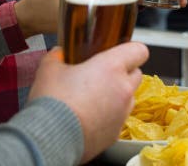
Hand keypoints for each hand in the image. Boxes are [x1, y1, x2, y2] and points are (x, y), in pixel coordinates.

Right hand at [28, 44, 148, 162]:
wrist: (50, 137)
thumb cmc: (53, 99)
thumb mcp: (49, 69)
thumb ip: (58, 56)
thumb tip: (59, 54)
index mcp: (112, 67)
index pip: (139, 51)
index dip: (131, 50)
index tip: (119, 53)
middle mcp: (123, 89)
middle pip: (136, 74)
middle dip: (124, 73)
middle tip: (102, 75)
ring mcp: (122, 113)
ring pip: (129, 99)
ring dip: (117, 96)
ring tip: (94, 99)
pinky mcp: (115, 134)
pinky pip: (118, 120)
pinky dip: (108, 117)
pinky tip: (88, 118)